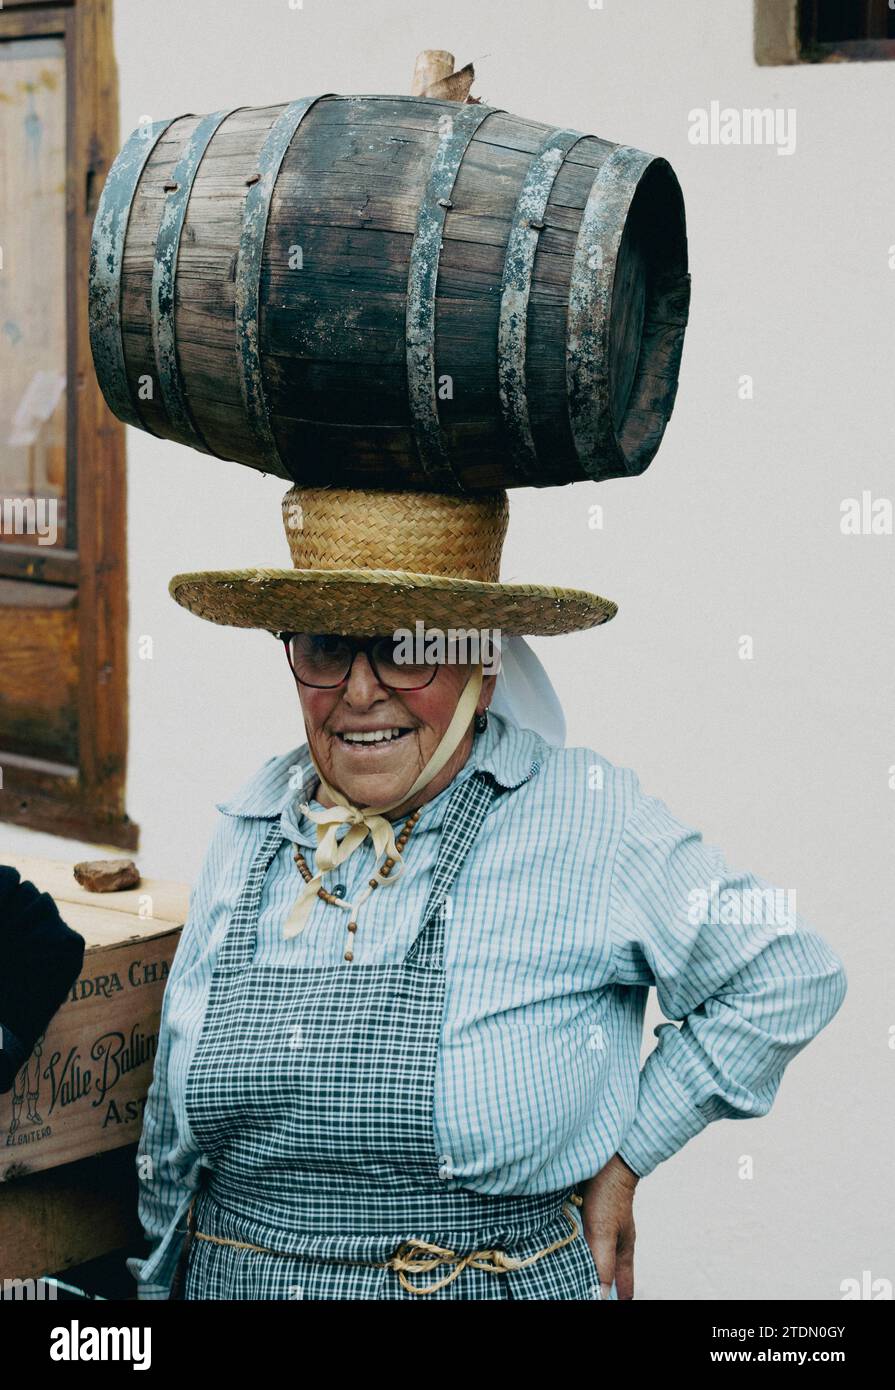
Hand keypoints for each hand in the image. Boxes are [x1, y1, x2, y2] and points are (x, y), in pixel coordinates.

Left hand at [579, 1153, 638, 1299]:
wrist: (603, 1155)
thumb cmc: (609, 1193)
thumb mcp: (604, 1234)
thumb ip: (603, 1264)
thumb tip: (601, 1296)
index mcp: (622, 1250)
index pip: (624, 1285)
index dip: (618, 1298)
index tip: (609, 1304)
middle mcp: (612, 1240)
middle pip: (606, 1272)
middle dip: (598, 1285)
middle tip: (583, 1293)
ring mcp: (599, 1227)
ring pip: (591, 1254)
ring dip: (582, 1264)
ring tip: (568, 1275)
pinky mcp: (585, 1213)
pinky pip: (579, 1236)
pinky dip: (572, 1244)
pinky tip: (559, 1245)